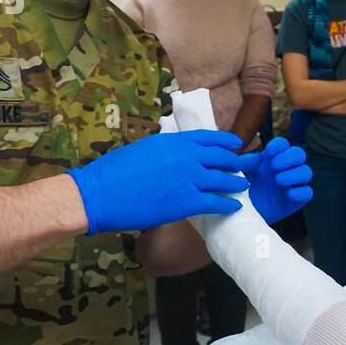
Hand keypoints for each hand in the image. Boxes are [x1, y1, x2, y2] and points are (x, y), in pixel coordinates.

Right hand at [68, 130, 248, 234]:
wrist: (99, 194)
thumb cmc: (114, 172)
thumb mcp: (144, 149)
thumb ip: (166, 150)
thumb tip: (177, 153)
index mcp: (174, 141)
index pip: (209, 137)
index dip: (226, 141)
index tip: (237, 143)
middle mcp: (186, 157)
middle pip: (221, 157)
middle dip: (236, 162)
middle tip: (246, 166)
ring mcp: (188, 180)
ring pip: (223, 180)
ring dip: (236, 183)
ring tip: (244, 186)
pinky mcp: (186, 203)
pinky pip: (215, 202)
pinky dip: (228, 204)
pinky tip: (235, 206)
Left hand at [234, 136, 312, 224]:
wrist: (242, 214)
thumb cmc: (240, 190)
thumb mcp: (240, 174)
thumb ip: (246, 163)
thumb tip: (258, 158)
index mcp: (272, 158)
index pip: (283, 144)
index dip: (279, 145)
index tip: (269, 152)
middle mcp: (285, 168)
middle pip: (299, 154)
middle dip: (289, 157)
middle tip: (274, 166)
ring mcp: (292, 184)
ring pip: (306, 172)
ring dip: (294, 174)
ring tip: (278, 180)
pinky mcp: (296, 200)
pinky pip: (307, 193)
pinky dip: (300, 192)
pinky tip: (289, 194)